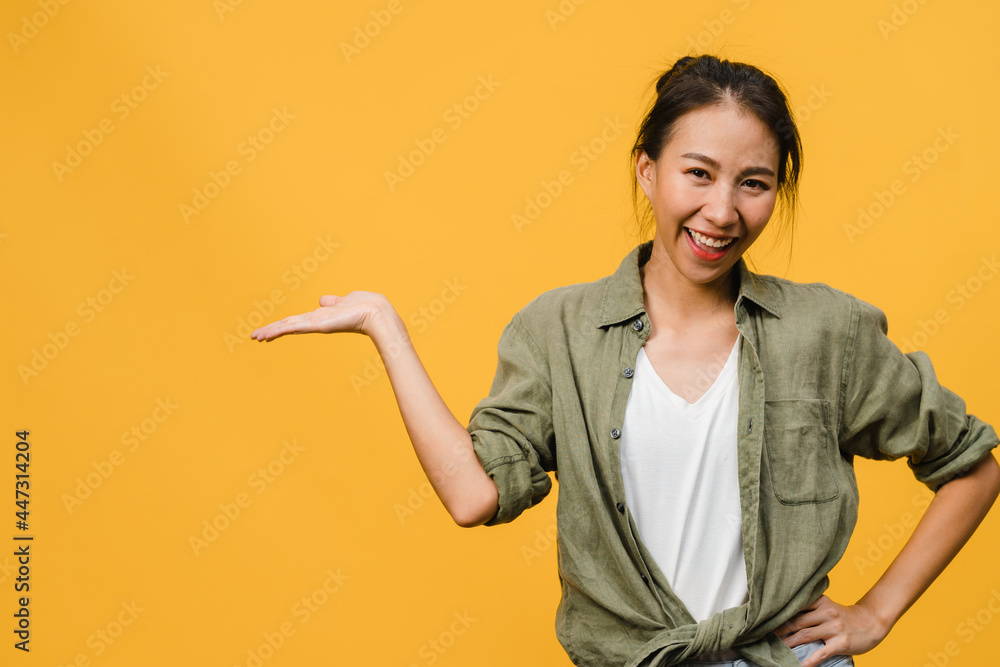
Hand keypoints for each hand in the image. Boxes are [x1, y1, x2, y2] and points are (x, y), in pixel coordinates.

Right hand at [249, 291, 391, 341]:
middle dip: (272, 330)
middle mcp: (317, 321)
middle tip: (255, 336)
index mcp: (322, 316)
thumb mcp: (345, 301)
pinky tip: (267, 333)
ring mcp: (317, 323)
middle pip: (289, 325)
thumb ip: (333, 302)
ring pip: (288, 326)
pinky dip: (279, 329)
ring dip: (271, 331)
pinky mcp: (318, 324)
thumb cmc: (366, 306)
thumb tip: (322, 300)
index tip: (271, 329)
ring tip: (255, 336)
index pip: (298, 320)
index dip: (284, 324)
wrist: (377, 314)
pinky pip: (293, 326)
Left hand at [772, 595, 888, 666]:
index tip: (765, 618)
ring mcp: (834, 628)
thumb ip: (811, 608)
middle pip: (797, 621)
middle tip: (764, 634)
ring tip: (776, 648)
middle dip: (779, 629)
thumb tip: (787, 614)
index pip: (796, 607)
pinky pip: (821, 653)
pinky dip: (809, 661)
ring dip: (788, 643)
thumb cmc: (846, 616)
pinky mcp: (840, 643)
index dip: (780, 613)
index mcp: (821, 602)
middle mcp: (826, 612)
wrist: (872, 622)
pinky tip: (800, 666)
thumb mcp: (828, 606)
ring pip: (805, 635)